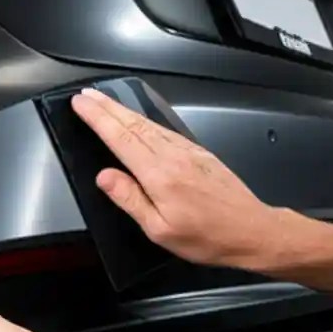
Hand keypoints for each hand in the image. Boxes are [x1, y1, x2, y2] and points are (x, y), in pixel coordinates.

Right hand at [71, 88, 287, 269]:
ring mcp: (189, 151)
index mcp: (160, 175)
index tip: (81, 104)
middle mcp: (174, 156)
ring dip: (124, 111)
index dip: (98, 118)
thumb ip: (130, 199)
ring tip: (105, 103)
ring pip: (149, 124)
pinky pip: (166, 130)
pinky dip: (146, 120)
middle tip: (87, 95)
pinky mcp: (199, 153)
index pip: (121, 138)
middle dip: (107, 107)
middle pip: (133, 124)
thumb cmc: (208, 236)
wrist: (252, 231)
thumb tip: (104, 178)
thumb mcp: (159, 229)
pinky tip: (139, 120)